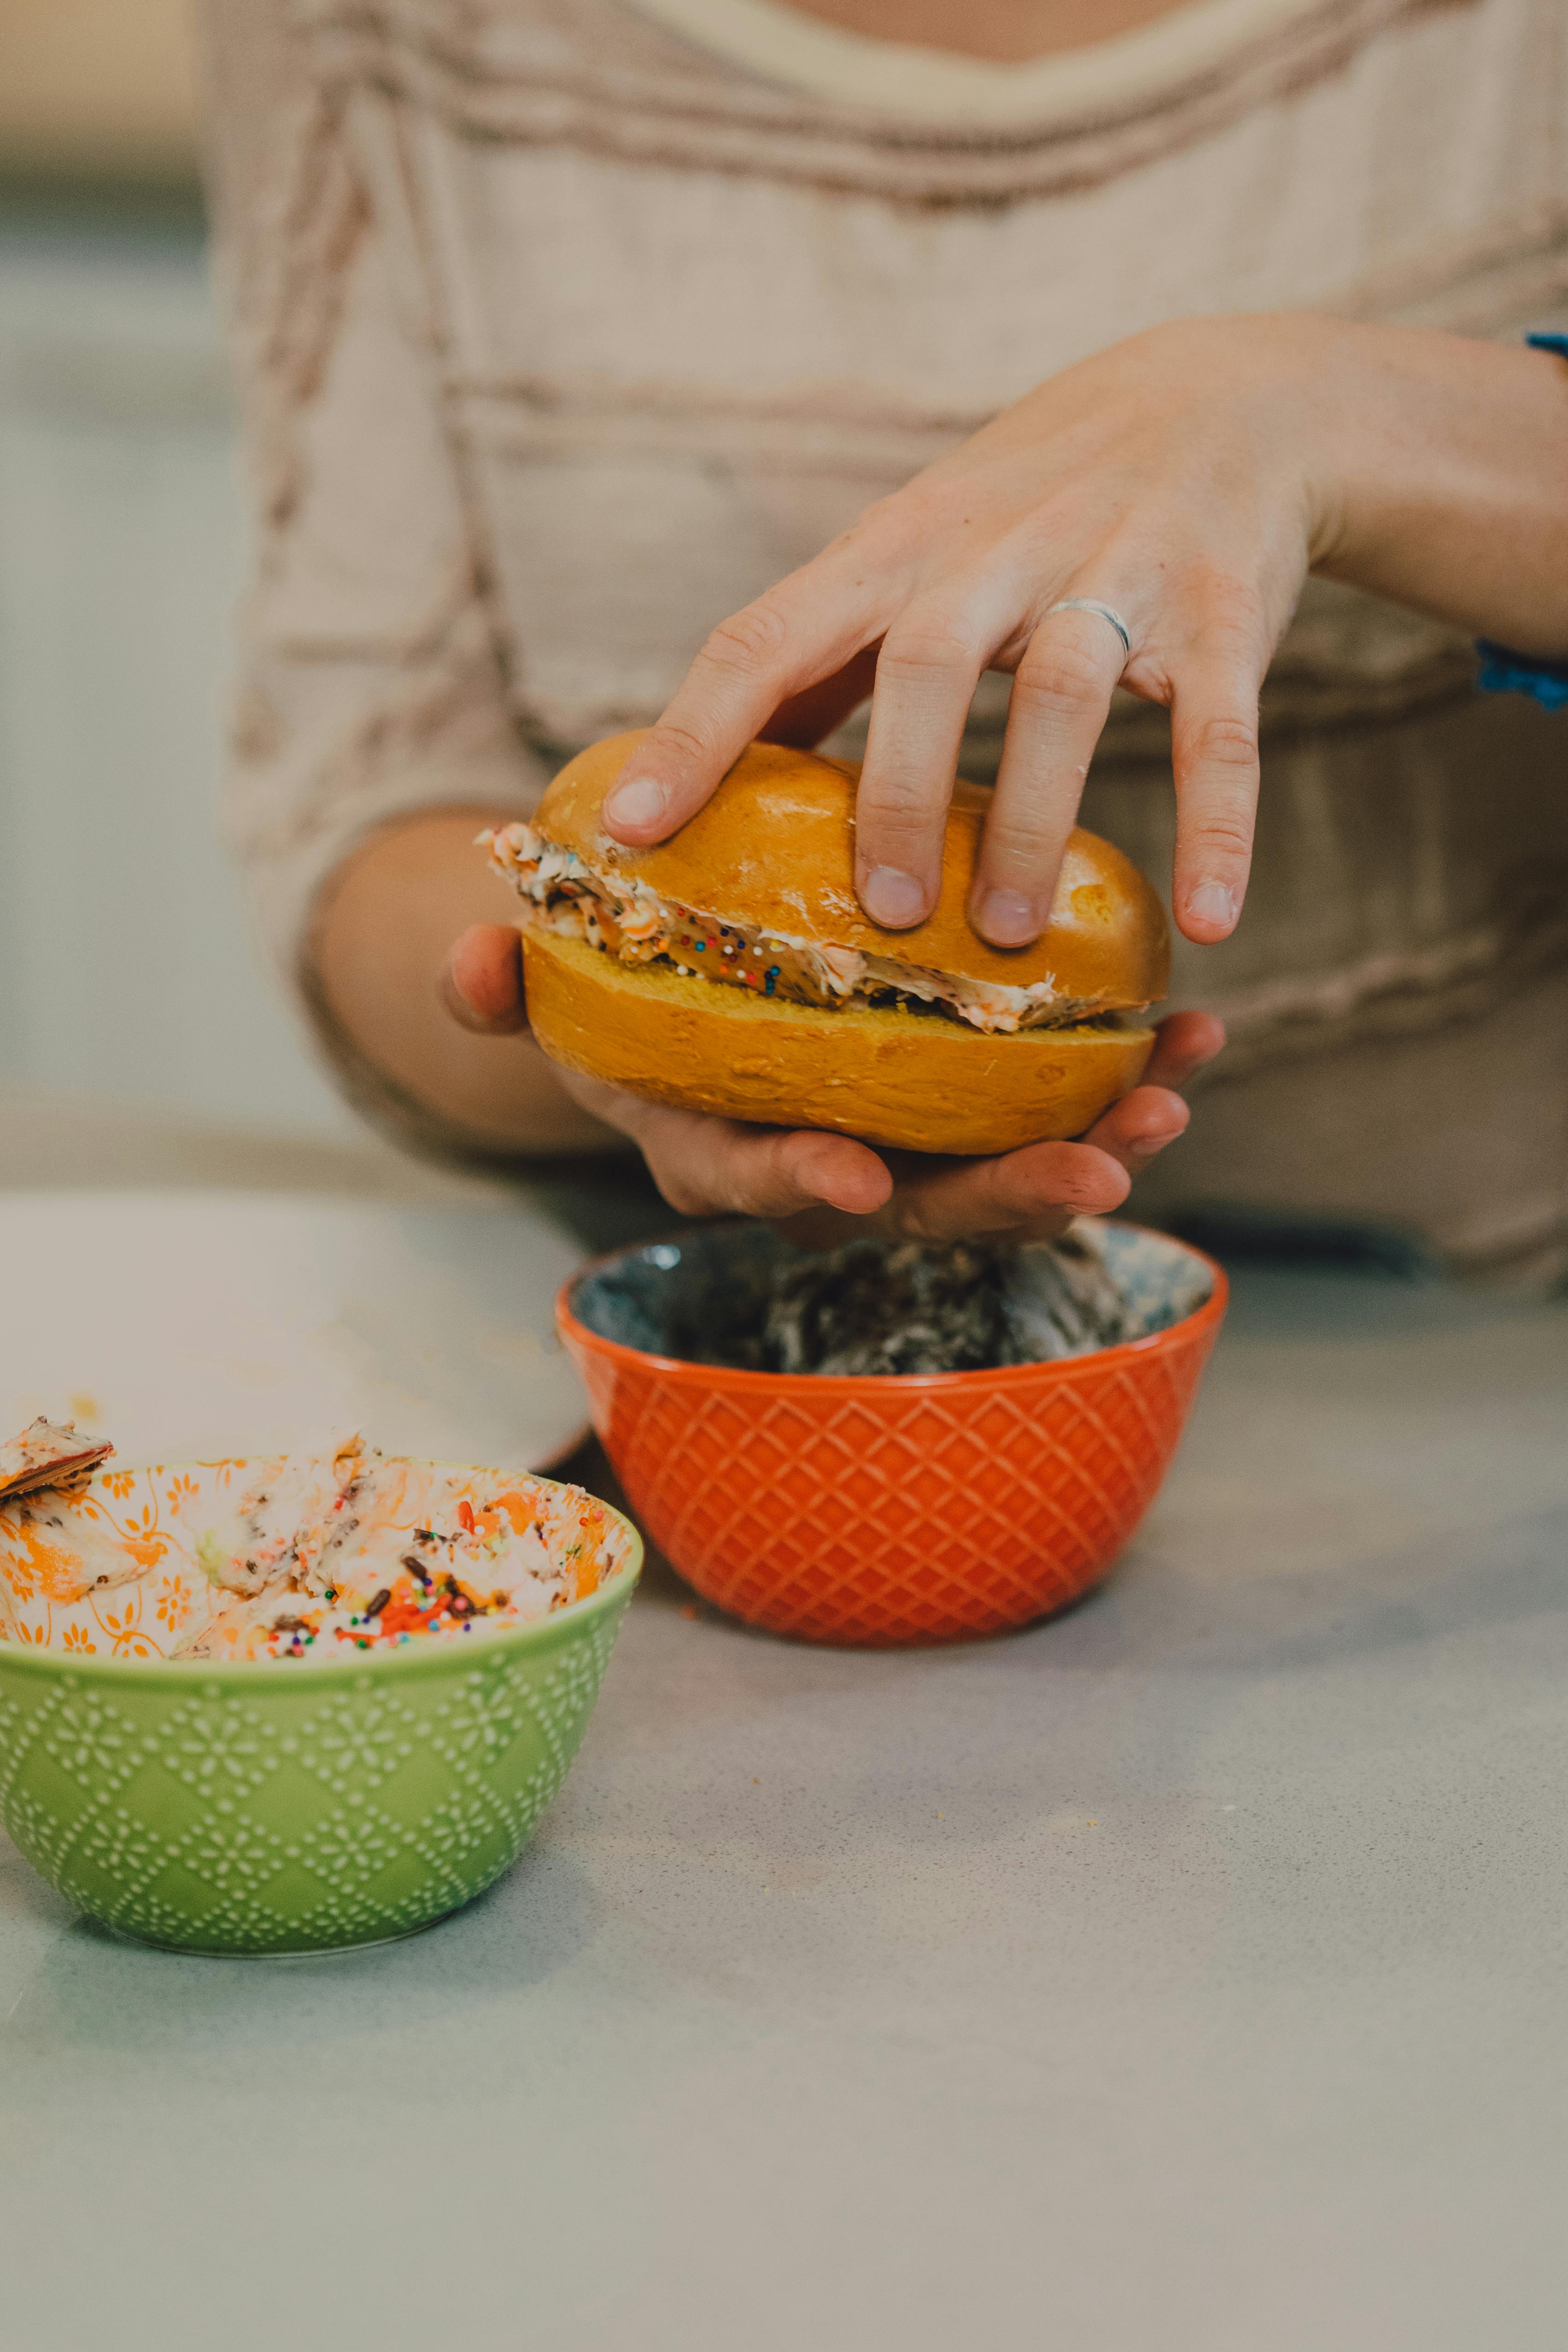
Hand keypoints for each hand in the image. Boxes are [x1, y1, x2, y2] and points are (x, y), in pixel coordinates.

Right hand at [447, 926, 1223, 1241]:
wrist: (688, 1006)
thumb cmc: (619, 998)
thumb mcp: (557, 988)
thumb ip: (505, 984)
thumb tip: (469, 962)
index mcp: (713, 1151)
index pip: (754, 1183)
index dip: (796, 1187)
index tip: (854, 1179)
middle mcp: (816, 1172)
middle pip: (914, 1206)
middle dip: (1007, 1194)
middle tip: (1096, 1166)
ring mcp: (900, 1151)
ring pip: (1000, 1172)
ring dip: (1091, 1142)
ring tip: (1172, 1096)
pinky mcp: (962, 1115)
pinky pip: (1044, 1113)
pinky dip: (1116, 1081)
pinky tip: (1190, 1040)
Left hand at [596, 315, 1567, 949]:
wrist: (1221, 399)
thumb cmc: (1026, 510)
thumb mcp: (912, 553)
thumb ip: (821, 655)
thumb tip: (698, 777)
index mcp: (896, 550)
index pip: (767, 636)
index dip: (694, 732)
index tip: (630, 831)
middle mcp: (998, 550)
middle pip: (925, 662)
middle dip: (896, 793)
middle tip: (882, 916)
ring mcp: (1119, 571)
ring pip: (1065, 694)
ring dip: (1032, 819)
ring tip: (1006, 934)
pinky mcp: (1226, 610)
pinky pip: (1221, 729)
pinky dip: (1219, 824)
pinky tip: (1208, 919)